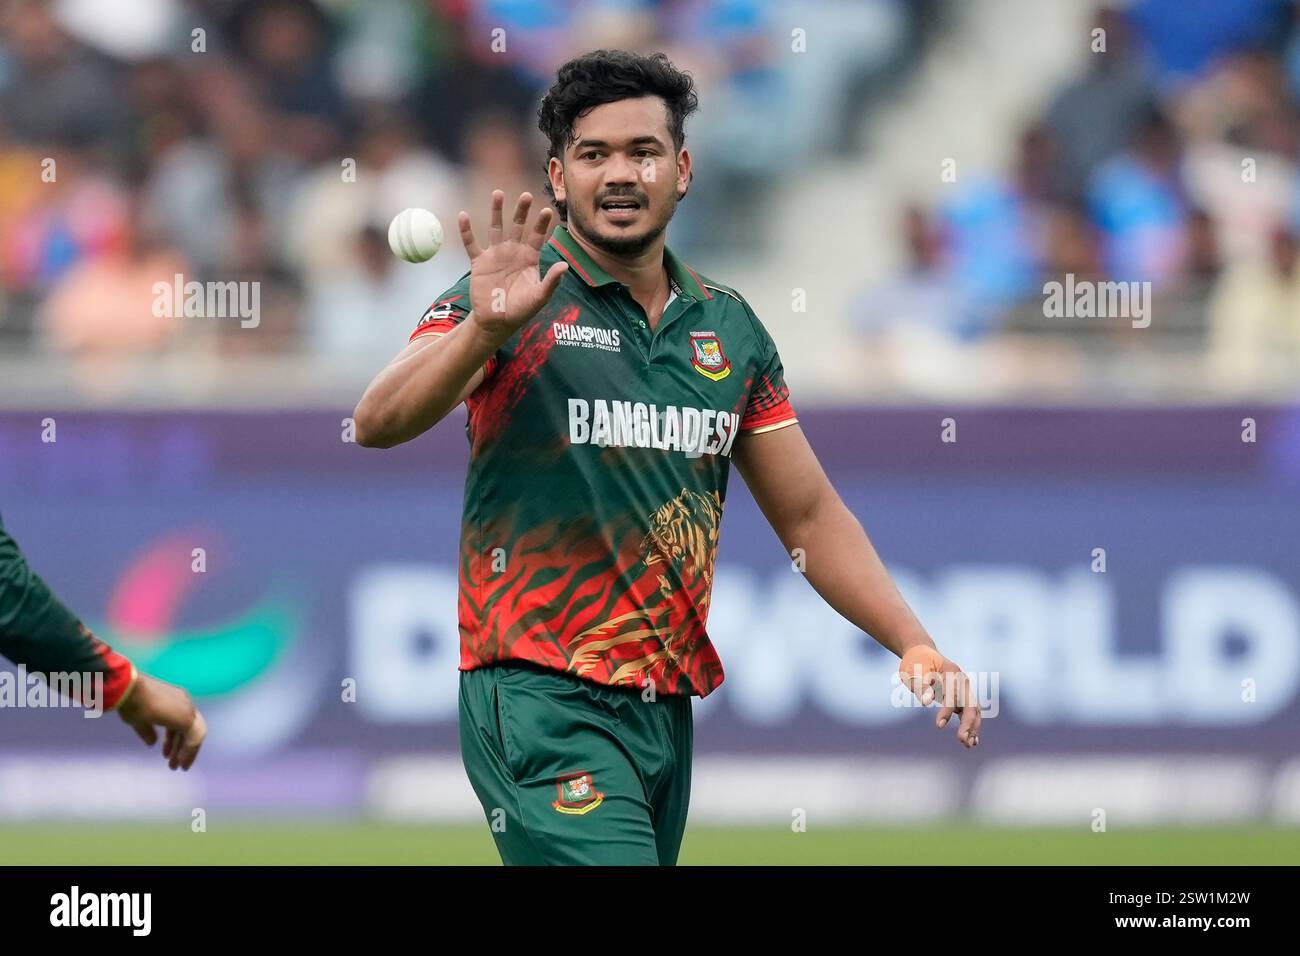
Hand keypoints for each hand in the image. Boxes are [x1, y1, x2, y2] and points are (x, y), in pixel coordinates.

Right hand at [117, 673, 206, 769]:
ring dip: (186, 752)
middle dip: (182, 748)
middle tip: (174, 763)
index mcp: (175, 701)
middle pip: (190, 730)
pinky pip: (193, 739)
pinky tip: (180, 762)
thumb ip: (148, 731)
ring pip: (194, 735)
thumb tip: (152, 743)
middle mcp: (185, 704)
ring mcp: (187, 710)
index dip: (175, 740)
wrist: (130, 691)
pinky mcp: (186, 718)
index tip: (167, 753)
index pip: (181, 724)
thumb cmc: (132, 702)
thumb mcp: (140, 720)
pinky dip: (189, 752)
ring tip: (176, 767)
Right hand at [458, 190, 568, 337]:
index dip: (541, 224)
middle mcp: (513, 252)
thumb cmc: (521, 310)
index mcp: (530, 258)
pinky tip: (463, 215)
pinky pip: (471, 243)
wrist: (497, 322)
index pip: (537, 236)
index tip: (546, 210)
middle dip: (522, 210)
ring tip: (498, 193)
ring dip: (497, 211)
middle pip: (518, 226)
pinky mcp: (479, 262)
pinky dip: (466, 230)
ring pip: (496, 227)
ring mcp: (495, 255)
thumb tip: (564, 266)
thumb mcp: (539, 297)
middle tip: (527, 195)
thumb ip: (552, 281)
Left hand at [905, 656, 981, 749]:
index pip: (952, 694)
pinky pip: (970, 712)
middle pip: (970, 703)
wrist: (921, 653)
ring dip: (972, 728)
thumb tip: (926, 702)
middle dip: (968, 723)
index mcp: (951, 672)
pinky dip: (971, 726)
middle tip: (962, 740)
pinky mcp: (961, 696)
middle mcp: (961, 680)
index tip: (938, 725)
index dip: (946, 711)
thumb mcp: (912, 671)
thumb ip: (920, 686)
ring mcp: (963, 688)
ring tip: (968, 745)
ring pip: (973, 710)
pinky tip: (972, 742)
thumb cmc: (915, 663)